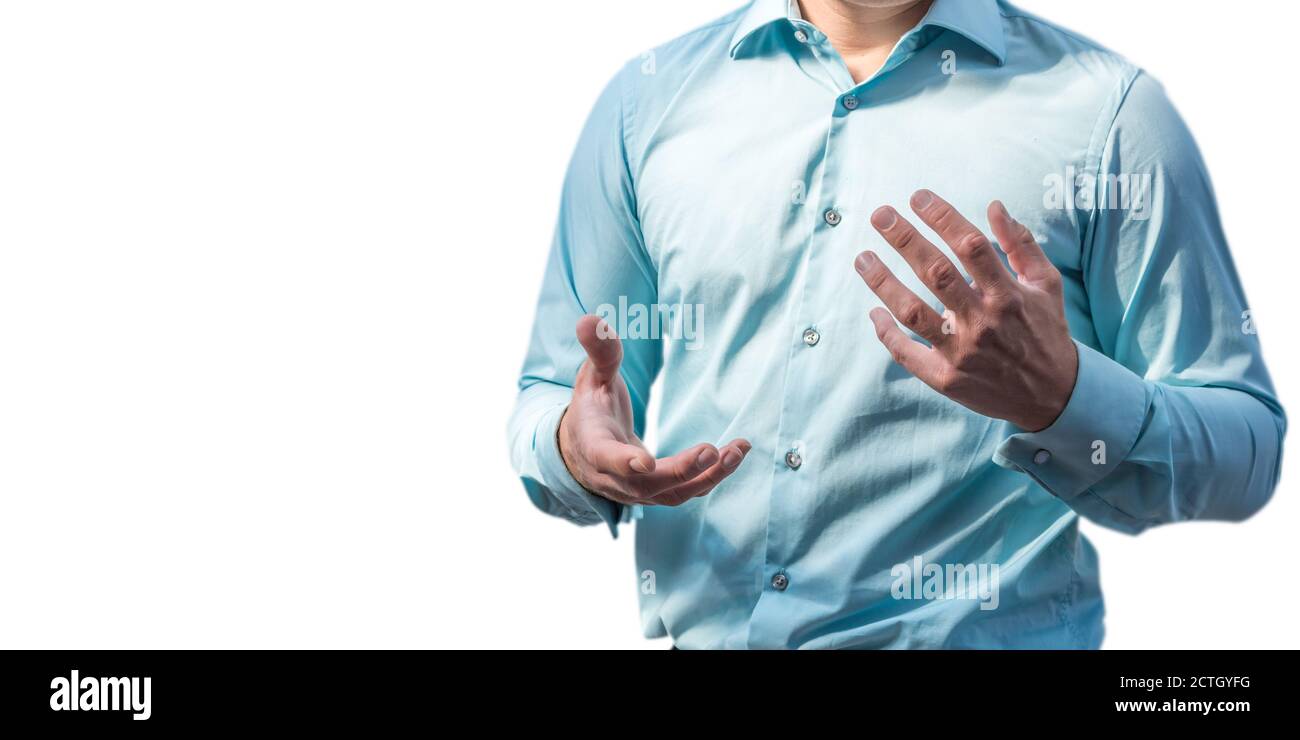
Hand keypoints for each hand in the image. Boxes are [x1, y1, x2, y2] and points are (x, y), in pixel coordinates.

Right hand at [558, 315, 751, 505]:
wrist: (584, 449)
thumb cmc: (591, 408)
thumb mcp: (592, 377)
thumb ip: (600, 352)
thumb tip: (591, 320)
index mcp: (594, 446)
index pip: (606, 457)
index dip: (624, 462)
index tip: (646, 461)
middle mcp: (613, 477)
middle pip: (647, 484)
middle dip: (682, 471)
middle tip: (712, 451)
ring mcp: (636, 490)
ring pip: (673, 493)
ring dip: (708, 476)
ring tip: (737, 450)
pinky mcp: (658, 492)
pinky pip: (687, 490)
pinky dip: (713, 476)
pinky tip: (736, 453)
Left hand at [854, 190, 1077, 431]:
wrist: (1052, 395)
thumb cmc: (1045, 330)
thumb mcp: (1046, 284)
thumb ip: (1021, 244)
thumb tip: (995, 205)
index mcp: (1008, 294)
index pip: (972, 245)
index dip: (943, 217)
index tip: (918, 197)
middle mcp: (983, 321)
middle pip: (936, 272)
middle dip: (905, 239)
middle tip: (880, 215)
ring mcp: (962, 351)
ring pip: (913, 311)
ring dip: (883, 283)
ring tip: (862, 258)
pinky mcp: (946, 377)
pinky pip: (907, 353)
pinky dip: (886, 333)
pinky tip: (873, 312)